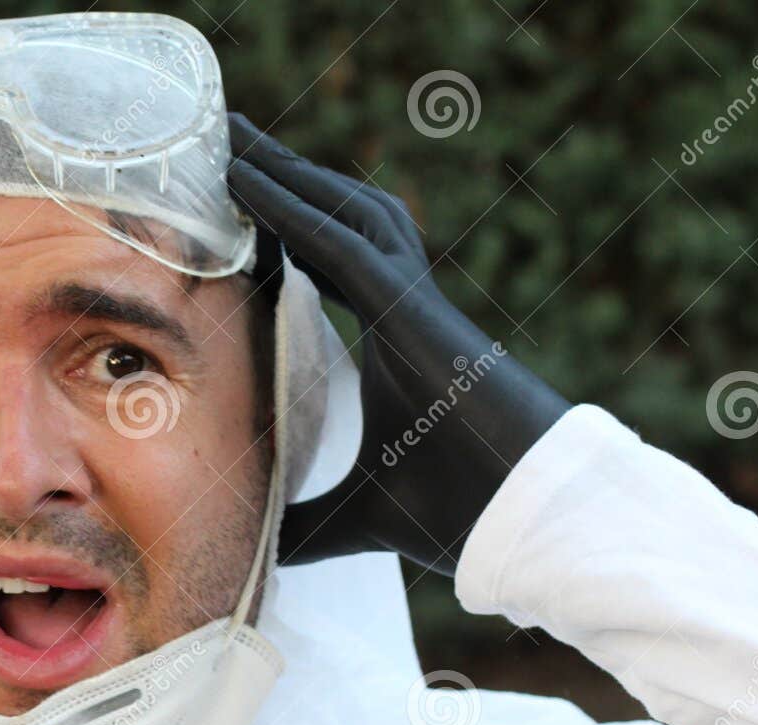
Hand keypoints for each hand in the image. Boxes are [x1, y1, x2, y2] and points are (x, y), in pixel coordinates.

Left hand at [227, 113, 570, 573]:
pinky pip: (343, 246)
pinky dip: (294, 211)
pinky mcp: (414, 313)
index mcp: (398, 342)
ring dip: (289, 175)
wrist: (526, 522)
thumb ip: (306, 524)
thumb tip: (255, 549)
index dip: (291, 233)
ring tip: (234, 143)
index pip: (334, 268)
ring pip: (346, 213)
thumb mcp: (355, 517)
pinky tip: (249, 182)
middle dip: (289, 181)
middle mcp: (407, 307)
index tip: (242, 210)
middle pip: (341, 220)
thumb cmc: (462, 513)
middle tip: (231, 145)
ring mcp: (415, 302)